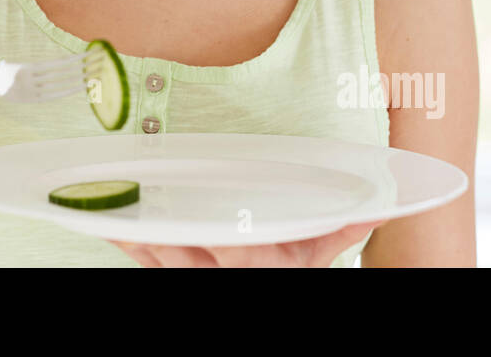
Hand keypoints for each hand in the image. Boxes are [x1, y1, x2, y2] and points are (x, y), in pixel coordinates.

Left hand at [105, 219, 386, 266]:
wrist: (270, 286)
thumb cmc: (292, 265)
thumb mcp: (319, 251)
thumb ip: (345, 226)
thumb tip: (384, 203)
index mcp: (264, 265)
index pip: (245, 254)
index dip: (230, 244)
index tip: (219, 230)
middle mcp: (226, 276)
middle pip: (192, 260)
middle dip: (166, 241)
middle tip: (141, 215)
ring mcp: (197, 276)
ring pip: (163, 261)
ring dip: (137, 239)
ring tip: (111, 213)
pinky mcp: (174, 274)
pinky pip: (148, 259)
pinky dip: (127, 241)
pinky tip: (107, 222)